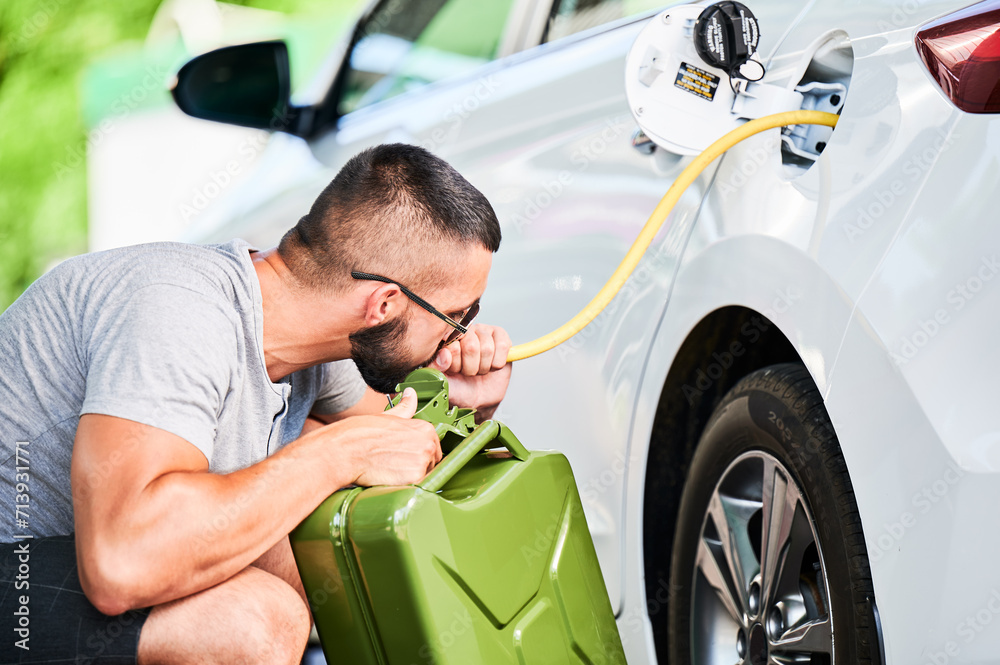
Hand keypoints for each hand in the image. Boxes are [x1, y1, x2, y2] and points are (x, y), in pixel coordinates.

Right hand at [319, 388, 441, 485]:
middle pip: (432, 462)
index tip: (404, 455)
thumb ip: (405, 408)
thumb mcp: (387, 416)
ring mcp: (423, 461)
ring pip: (425, 475)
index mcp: (425, 428)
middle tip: (395, 464)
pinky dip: (406, 485)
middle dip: (416, 465)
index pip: (432, 446)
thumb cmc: (361, 434)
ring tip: (391, 470)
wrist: (345, 451)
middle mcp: (428, 443)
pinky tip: (391, 478)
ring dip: (411, 476)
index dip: (418, 453)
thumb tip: (411, 394)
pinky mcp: (415, 478)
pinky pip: (417, 486)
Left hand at [429, 324, 512, 420]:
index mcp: (446, 338)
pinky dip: (497, 363)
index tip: (455, 370)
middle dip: (471, 368)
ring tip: (479, 369)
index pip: (452, 344)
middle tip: (468, 373)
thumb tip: (445, 354)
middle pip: (471, 346)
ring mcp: (482, 331)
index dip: (456, 363)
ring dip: (484, 367)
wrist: (479, 399)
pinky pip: (503, 346)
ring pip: (488, 348)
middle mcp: (464, 330)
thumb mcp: (443, 381)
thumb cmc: (459, 387)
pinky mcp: (500, 335)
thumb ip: (437, 368)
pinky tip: (492, 365)